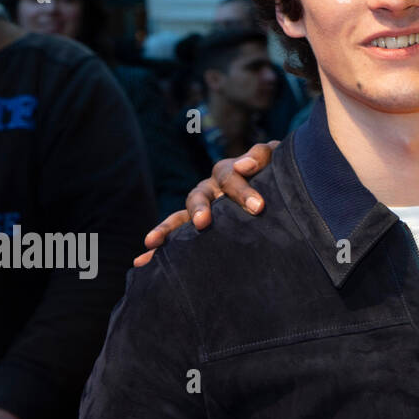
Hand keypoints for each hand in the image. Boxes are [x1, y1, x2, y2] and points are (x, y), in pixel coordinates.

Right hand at [133, 141, 278, 266]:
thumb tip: (245, 165)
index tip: (258, 206)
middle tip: (203, 223)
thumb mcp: (274, 159)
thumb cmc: (275, 171)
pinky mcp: (199, 227)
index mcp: (228, 172)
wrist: (276, 187)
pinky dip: (159, 248)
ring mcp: (201, 209)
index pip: (230, 177)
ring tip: (152, 242)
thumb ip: (261, 156)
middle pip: (197, 196)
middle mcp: (209, 189)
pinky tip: (142, 262)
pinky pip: (176, 237)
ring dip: (166, 228)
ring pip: (180, 217)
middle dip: (199, 209)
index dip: (242, 190)